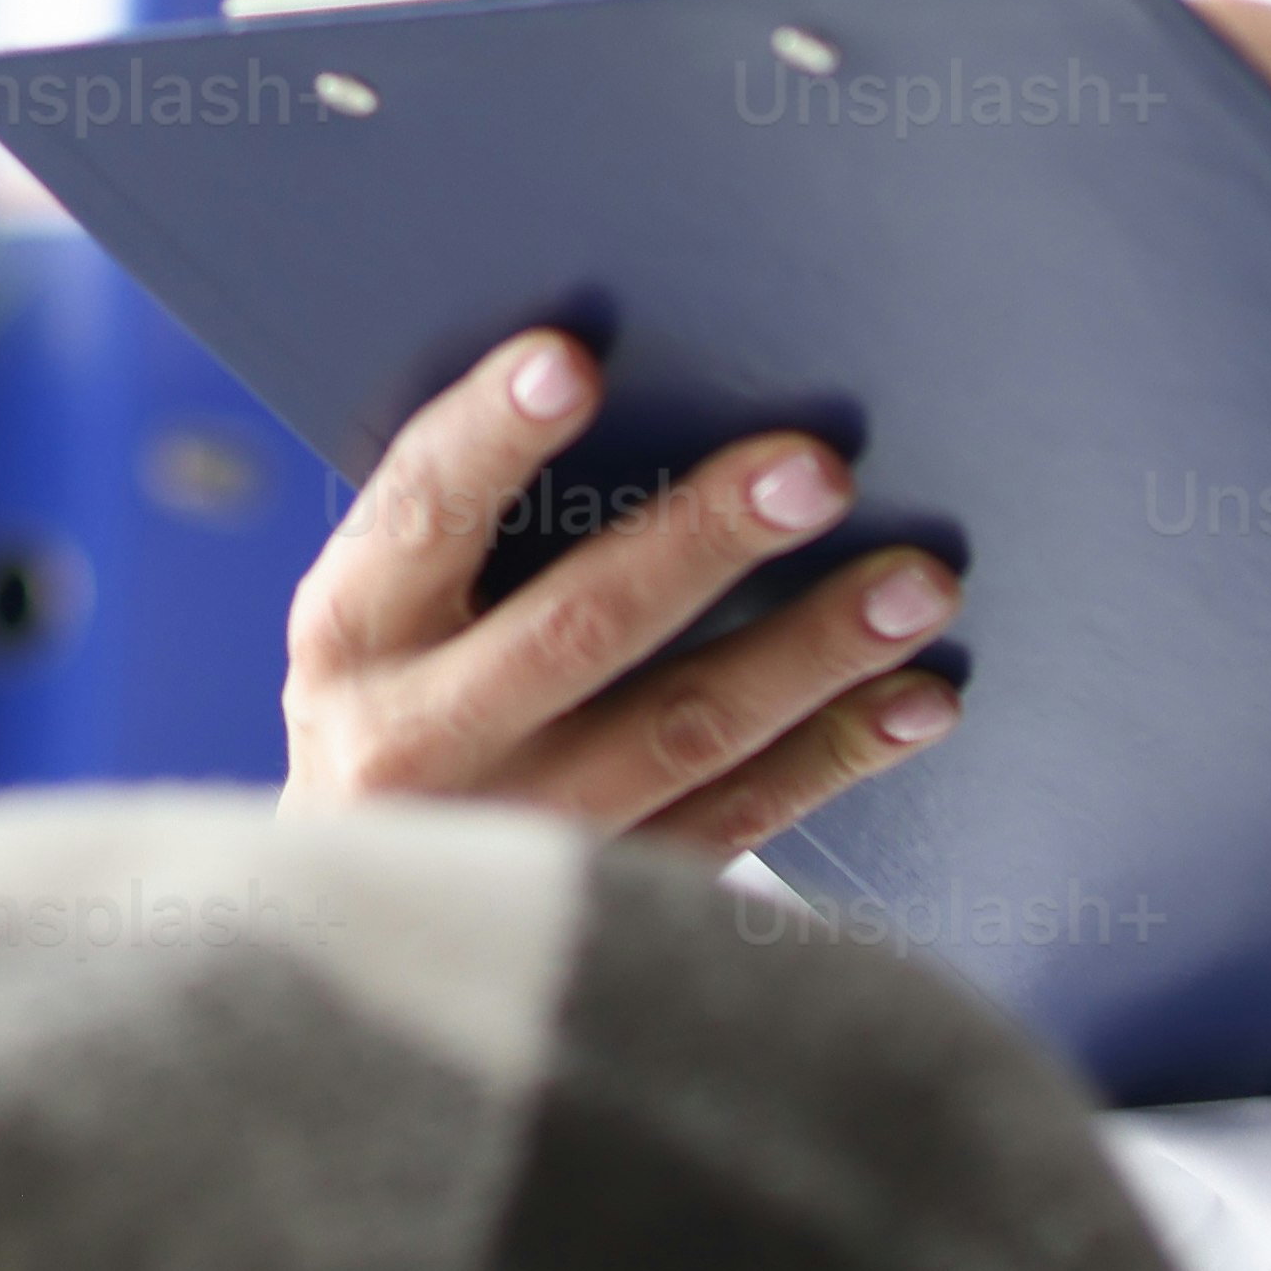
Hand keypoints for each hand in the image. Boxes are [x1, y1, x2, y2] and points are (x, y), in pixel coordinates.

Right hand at [282, 332, 966, 853]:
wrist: (375, 912)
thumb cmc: (404, 692)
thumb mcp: (387, 613)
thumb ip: (473, 525)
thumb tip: (645, 386)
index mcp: (351, 634)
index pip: (419, 514)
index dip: (490, 436)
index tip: (574, 358)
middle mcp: (420, 740)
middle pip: (578, 629)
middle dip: (704, 541)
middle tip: (818, 468)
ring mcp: (518, 833)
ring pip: (683, 732)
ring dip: (811, 651)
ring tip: (917, 584)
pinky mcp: (609, 895)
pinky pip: (742, 818)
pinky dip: (839, 753)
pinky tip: (919, 697)